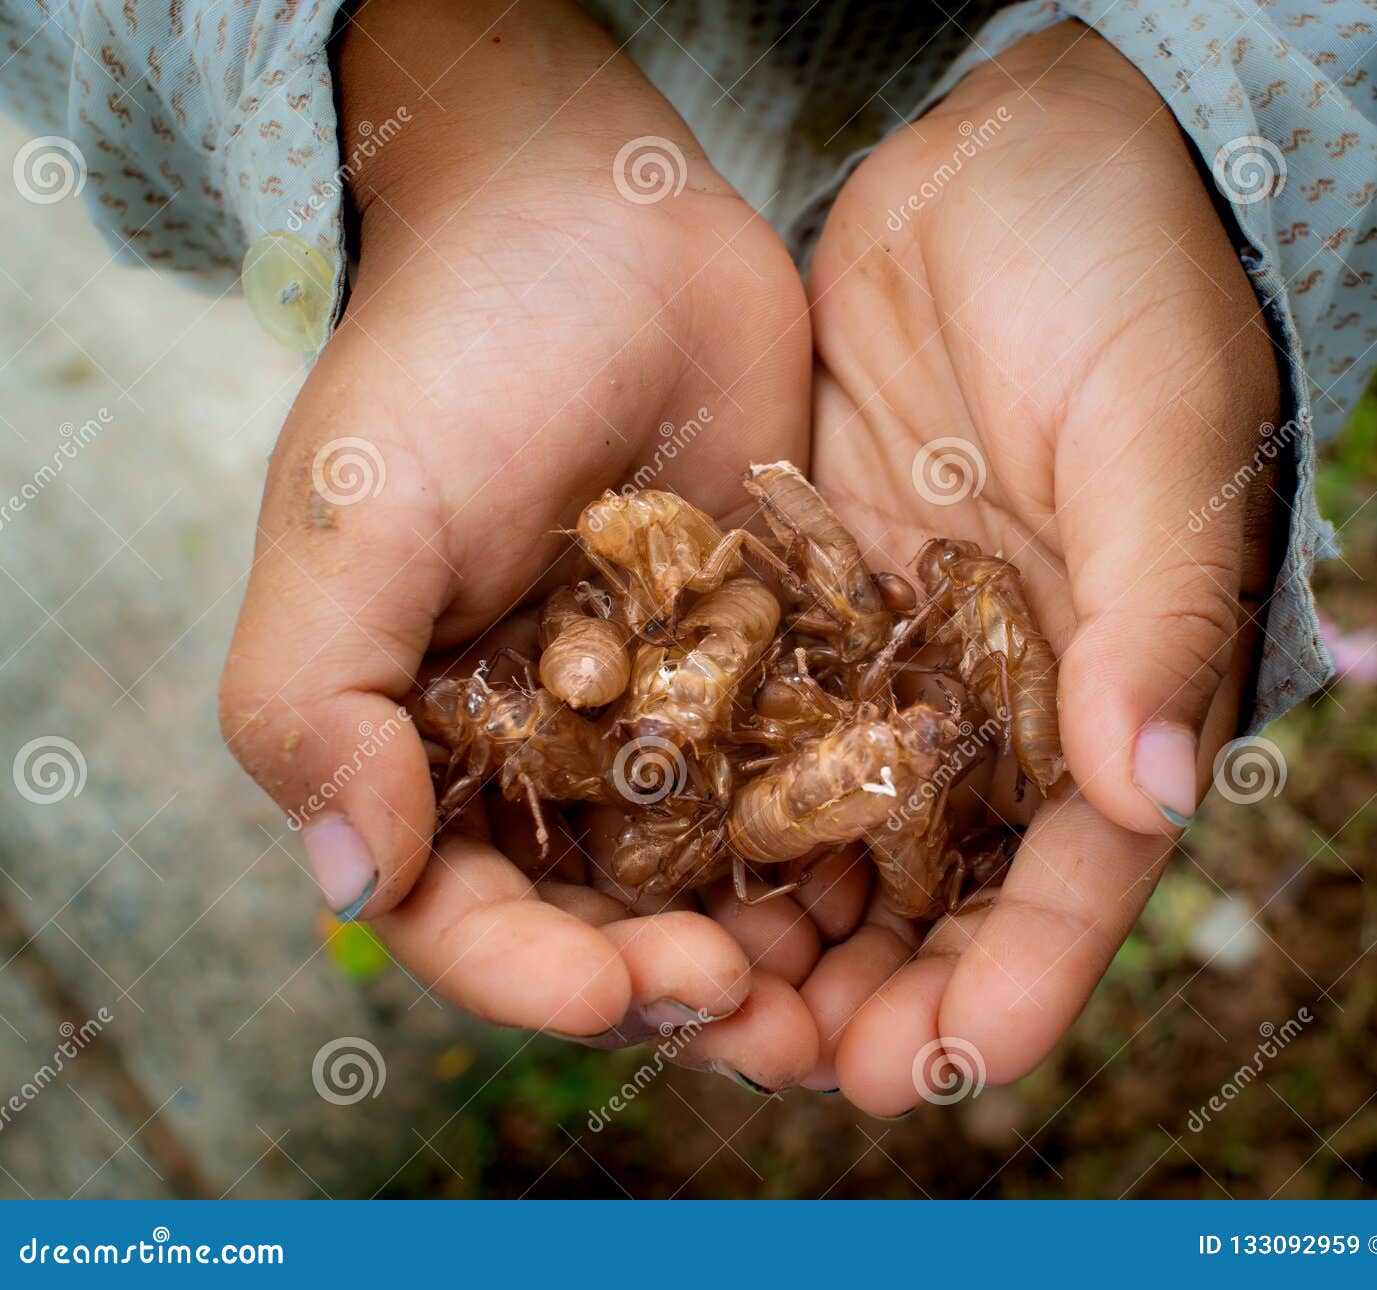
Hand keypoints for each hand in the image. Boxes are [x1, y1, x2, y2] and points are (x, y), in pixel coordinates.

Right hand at [220, 0, 819, 1085]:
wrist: (602, 221)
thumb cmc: (453, 359)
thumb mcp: (355, 522)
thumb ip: (315, 700)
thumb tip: (352, 881)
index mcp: (428, 745)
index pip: (471, 913)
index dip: (540, 976)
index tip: (627, 991)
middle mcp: (549, 753)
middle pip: (608, 924)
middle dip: (679, 990)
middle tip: (771, 1020)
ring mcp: (668, 712)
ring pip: (720, 878)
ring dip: (777, 948)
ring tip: (851, 991)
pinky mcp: (769, 661)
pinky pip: (807, 779)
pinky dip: (842, 840)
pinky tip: (897, 875)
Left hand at [798, 22, 1282, 1109]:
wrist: (1010, 163)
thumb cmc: (1125, 280)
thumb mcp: (1155, 433)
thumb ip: (1153, 613)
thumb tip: (1160, 791)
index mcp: (1117, 677)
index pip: (1080, 866)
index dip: (1023, 977)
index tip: (949, 1067)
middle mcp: (1008, 691)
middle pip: (950, 884)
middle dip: (886, 988)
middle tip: (802, 1067)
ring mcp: (903, 652)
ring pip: (843, 832)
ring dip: (789, 925)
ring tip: (713, 1001)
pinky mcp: (813, 596)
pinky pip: (765, 725)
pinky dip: (726, 805)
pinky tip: (663, 867)